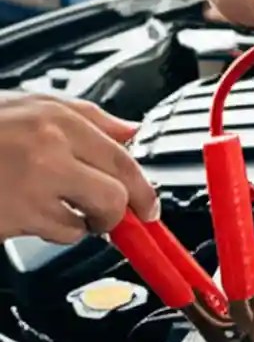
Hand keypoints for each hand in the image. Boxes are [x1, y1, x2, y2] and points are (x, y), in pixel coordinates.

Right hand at [0, 93, 158, 243]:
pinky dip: (49, 230)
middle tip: (110, 217)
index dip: (143, 189)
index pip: (122, 159)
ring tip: (56, 205)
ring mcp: (30, 187)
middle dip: (118, 213)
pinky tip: (32, 211)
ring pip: (86, 223)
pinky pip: (53, 235)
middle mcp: (48, 152)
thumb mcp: (31, 106)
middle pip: (114, 196)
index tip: (150, 207)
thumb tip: (131, 131)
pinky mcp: (14, 218)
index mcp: (58, 121)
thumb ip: (88, 118)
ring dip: (79, 223)